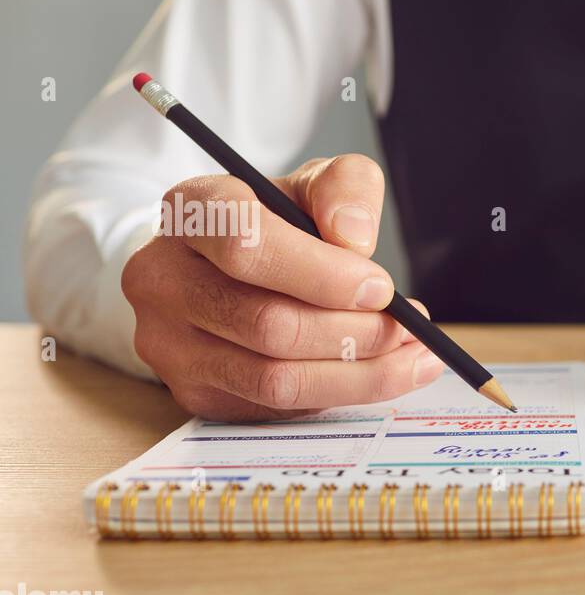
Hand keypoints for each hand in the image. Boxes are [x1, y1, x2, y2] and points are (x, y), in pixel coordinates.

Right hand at [122, 154, 441, 419]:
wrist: (224, 268)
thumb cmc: (276, 223)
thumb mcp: (313, 185)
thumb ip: (343, 188)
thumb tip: (355, 238)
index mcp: (191, 211)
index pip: (247, 244)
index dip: (322, 274)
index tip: (380, 287)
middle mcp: (163, 279)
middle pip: (268, 324)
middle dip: (354, 333)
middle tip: (408, 328)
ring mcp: (170, 344)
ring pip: (275, 379)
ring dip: (359, 374)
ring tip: (411, 355)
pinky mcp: (194, 393)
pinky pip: (277, 409)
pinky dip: (342, 395)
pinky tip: (381, 373)